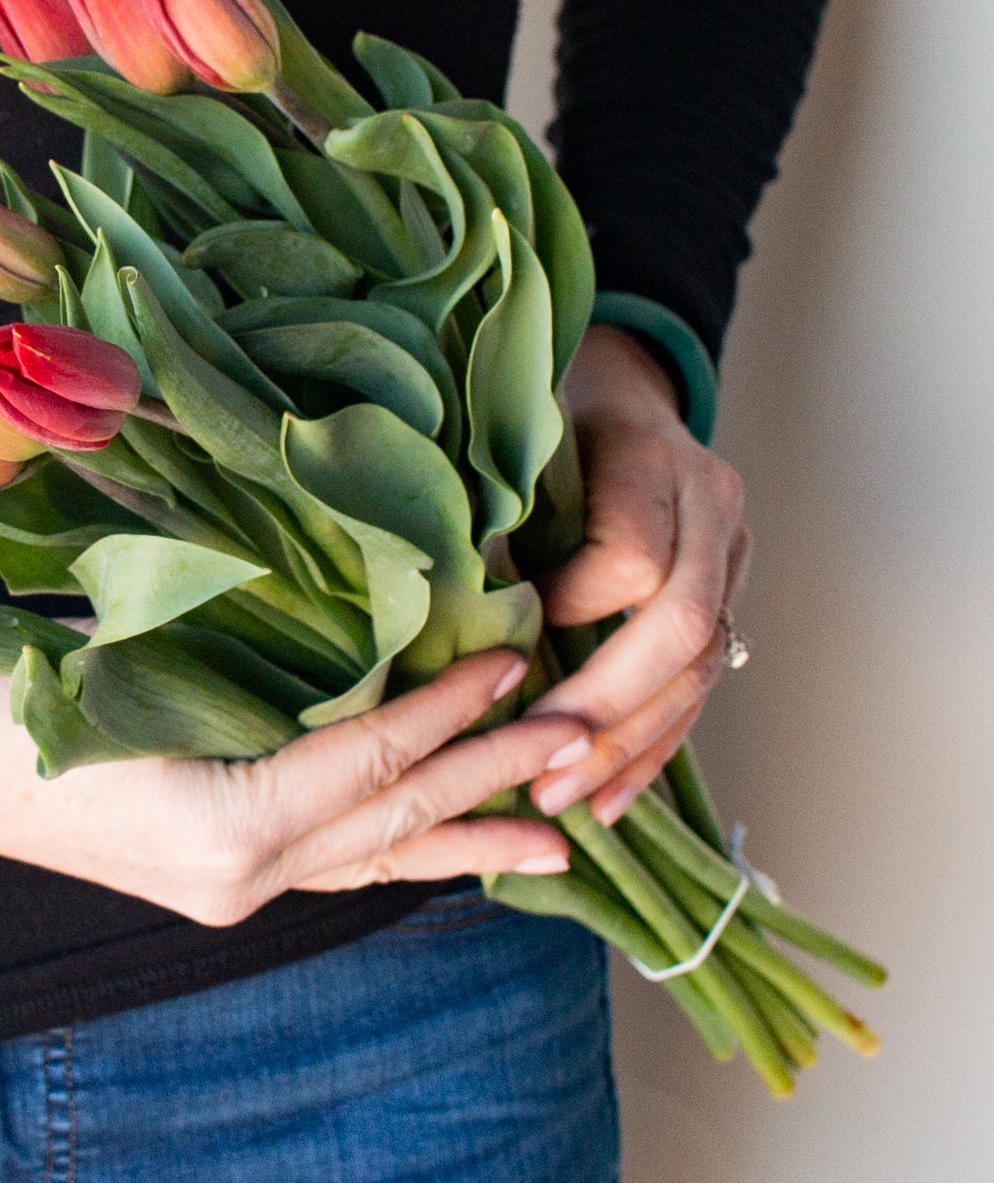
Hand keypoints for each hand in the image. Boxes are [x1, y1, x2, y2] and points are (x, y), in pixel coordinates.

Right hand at [0, 649, 591, 925]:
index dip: (447, 711)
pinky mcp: (217, 881)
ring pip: (374, 864)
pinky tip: (446, 840)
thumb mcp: (129, 646)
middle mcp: (235, 878)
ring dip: (465, 837)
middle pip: (392, 822)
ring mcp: (225, 892)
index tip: (515, 663)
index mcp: (217, 823)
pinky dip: (397, 848)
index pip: (368, 762)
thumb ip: (252, 643)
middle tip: (581, 737)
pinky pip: (333, 867)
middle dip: (490, 779)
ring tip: (558, 837)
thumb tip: (373, 591)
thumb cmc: (3, 678)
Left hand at [527, 326, 750, 826]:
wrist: (620, 384)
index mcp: (651, 454)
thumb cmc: (546, 411)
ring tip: (567, 799)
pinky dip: (657, 743)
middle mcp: (711, 503)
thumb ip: (497, 502)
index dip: (571, 607)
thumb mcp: (517, 433)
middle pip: (683, 625)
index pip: (629, 555)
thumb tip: (448, 604)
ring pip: (704, 667)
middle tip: (541, 768)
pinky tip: (612, 795)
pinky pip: (706, 682)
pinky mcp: (731, 593)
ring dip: (634, 744)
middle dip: (609, 709)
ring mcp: (733, 551)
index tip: (510, 635)